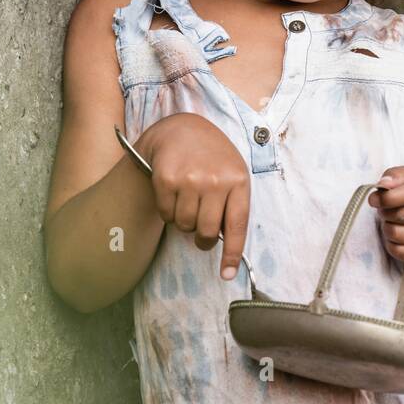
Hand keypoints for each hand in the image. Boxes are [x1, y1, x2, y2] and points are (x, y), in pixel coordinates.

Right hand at [137, 114, 250, 279]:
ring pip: (184, 226)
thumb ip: (233, 204)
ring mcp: (189, 179)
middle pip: (207, 233)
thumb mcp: (233, 172)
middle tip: (201, 231)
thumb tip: (225, 243)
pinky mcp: (166, 179)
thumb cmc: (212, 157)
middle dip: (203, 238)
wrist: (182, 128)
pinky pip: (166, 215)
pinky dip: (168, 211)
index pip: (237, 226)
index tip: (226, 274)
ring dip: (184, 221)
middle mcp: (215, 180)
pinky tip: (174, 192)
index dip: (232, 254)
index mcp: (238, 180)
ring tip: (188, 201)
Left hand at [368, 166, 403, 269]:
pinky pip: (400, 251)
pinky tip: (397, 238)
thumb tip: (384, 184)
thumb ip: (396, 176)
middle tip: (384, 211)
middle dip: (385, 213)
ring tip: (392, 223)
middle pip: (403, 214)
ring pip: (398, 234)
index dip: (390, 196)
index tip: (374, 199)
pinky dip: (391, 245)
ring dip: (387, 229)